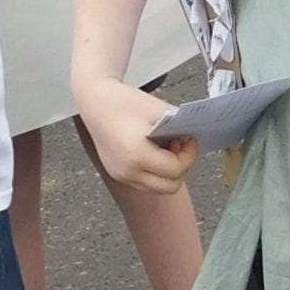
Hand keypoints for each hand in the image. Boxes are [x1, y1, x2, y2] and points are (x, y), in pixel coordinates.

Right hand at [75, 74, 198, 193]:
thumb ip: (180, 128)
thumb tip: (194, 140)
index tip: (190, 139)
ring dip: (168, 172)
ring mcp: (120, 175)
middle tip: (181, 147)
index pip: (176, 169)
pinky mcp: (117, 174)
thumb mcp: (159, 110)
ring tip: (166, 149)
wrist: (95, 102)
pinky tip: (153, 152)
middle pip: (169, 186)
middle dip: (181, 167)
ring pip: (157, 187)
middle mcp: (127, 171)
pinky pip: (144, 182)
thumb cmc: (125, 102)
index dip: (190, 155)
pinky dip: (155, 171)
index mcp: (138, 154)